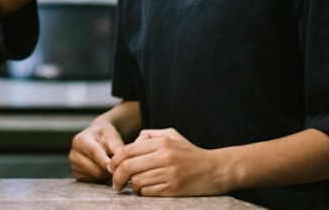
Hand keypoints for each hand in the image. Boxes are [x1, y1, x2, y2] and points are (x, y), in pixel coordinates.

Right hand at [70, 120, 124, 182]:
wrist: (96, 138)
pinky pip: (94, 182)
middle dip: (109, 168)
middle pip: (97, 169)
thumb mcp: (112, 135)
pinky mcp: (77, 176)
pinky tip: (102, 168)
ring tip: (108, 163)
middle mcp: (74, 154)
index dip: (106, 161)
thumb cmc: (104, 135)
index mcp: (80, 140)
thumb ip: (117, 148)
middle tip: (117, 163)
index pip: (94, 153)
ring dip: (107, 173)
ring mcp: (74, 166)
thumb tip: (120, 163)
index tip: (116, 167)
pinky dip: (101, 178)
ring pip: (97, 177)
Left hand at [109, 128, 226, 196]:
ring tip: (134, 186)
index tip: (111, 167)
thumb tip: (130, 144)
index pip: (127, 151)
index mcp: (162, 143)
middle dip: (116, 177)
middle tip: (115, 183)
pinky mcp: (174, 190)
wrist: (217, 169)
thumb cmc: (191, 153)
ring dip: (131, 186)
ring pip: (137, 182)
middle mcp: (164, 157)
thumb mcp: (171, 135)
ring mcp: (170, 174)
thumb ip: (149, 135)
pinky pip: (148, 192)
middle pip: (128, 167)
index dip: (114, 161)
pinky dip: (142, 193)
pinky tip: (145, 190)